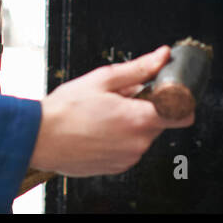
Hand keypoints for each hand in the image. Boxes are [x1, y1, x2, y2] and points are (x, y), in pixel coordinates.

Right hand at [28, 46, 193, 177]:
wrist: (39, 138)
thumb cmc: (65, 110)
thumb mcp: (103, 79)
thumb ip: (139, 68)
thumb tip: (162, 56)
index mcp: (139, 119)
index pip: (183, 114)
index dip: (178, 100)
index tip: (167, 92)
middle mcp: (138, 143)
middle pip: (160, 121)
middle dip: (146, 107)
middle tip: (120, 98)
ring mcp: (128, 158)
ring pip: (143, 134)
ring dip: (132, 122)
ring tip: (104, 114)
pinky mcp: (118, 167)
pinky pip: (130, 148)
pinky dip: (121, 137)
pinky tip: (99, 129)